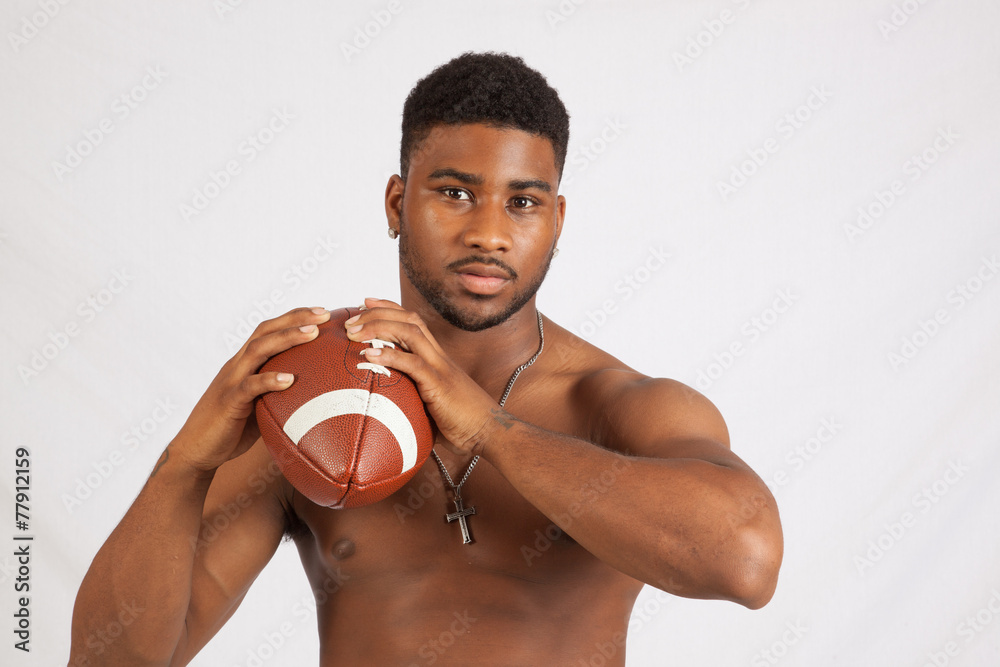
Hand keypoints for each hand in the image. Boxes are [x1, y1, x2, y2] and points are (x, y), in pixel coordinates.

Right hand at [171, 307, 331, 472]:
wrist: (195, 450)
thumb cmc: (232, 428)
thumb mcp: (259, 404)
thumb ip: (279, 393)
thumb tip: (315, 395)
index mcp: (244, 363)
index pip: (268, 330)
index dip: (293, 317)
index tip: (321, 311)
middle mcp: (237, 365)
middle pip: (265, 331)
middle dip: (295, 319)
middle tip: (324, 314)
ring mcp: (231, 381)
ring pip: (258, 350)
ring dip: (286, 338)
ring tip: (311, 333)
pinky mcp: (228, 402)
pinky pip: (249, 386)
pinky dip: (269, 380)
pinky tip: (289, 379)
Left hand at [344, 298, 498, 454]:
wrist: (491, 433)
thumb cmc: (462, 425)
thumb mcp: (432, 407)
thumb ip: (413, 401)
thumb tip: (387, 413)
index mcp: (437, 359)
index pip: (414, 322)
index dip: (390, 308)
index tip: (366, 303)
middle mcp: (439, 357)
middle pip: (410, 319)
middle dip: (378, 312)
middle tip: (351, 318)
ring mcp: (440, 369)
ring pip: (411, 333)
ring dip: (379, 327)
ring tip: (353, 331)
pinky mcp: (439, 386)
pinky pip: (414, 364)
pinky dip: (390, 356)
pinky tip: (369, 355)